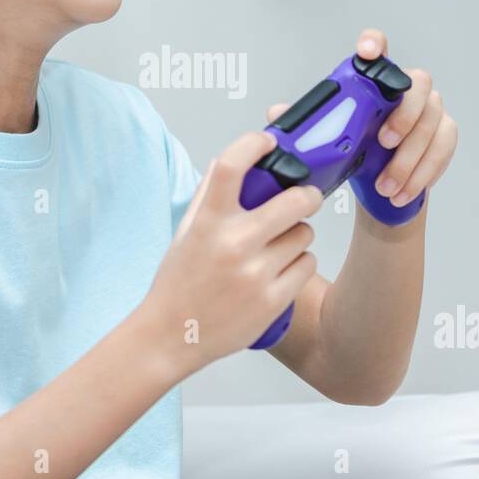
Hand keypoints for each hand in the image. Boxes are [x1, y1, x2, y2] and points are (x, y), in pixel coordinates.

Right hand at [141, 130, 322, 370]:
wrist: (171, 336)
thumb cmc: (178, 282)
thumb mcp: (186, 233)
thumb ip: (207, 196)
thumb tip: (226, 163)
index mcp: (208, 222)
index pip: (232, 167)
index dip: (254, 145)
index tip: (267, 142)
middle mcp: (233, 244)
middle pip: (294, 201)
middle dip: (306, 196)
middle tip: (306, 198)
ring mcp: (255, 274)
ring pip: (305, 235)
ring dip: (298, 235)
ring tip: (279, 246)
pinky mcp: (273, 300)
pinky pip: (307, 264)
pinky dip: (299, 264)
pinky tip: (280, 270)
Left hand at [265, 28, 457, 209]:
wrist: (380, 188)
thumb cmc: (356, 155)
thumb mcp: (331, 140)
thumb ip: (308, 125)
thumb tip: (277, 113)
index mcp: (377, 82)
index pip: (378, 49)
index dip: (375, 44)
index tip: (366, 53)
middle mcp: (409, 89)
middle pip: (418, 85)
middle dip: (403, 116)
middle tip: (383, 143)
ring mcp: (432, 110)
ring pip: (431, 124)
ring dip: (408, 159)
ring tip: (386, 185)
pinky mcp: (445, 134)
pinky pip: (442, 149)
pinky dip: (422, 174)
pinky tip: (401, 191)